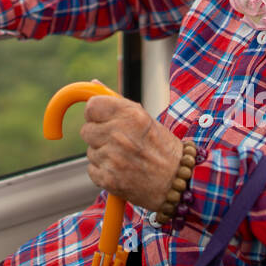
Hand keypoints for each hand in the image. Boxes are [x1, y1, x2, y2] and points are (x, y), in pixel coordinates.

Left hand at [80, 89, 183, 212]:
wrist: (179, 181)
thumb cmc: (162, 148)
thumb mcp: (144, 118)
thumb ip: (117, 103)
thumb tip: (93, 84)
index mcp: (131, 116)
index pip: (92, 107)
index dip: (94, 113)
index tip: (100, 119)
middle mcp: (120, 135)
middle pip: (86, 131)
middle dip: (98, 136)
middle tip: (117, 142)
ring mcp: (113, 159)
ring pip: (90, 152)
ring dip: (103, 155)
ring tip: (125, 158)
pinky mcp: (109, 179)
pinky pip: (92, 170)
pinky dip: (104, 172)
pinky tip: (121, 171)